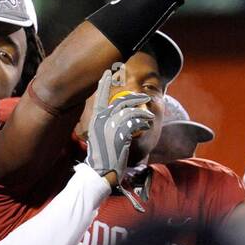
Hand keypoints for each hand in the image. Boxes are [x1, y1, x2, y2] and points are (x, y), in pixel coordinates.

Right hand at [85, 67, 153, 185]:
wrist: (101, 171)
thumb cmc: (102, 155)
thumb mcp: (99, 136)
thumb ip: (105, 123)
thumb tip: (117, 113)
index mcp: (95, 120)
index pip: (99, 97)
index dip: (104, 84)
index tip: (107, 73)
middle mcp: (101, 120)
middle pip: (121, 101)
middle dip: (136, 98)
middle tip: (145, 97)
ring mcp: (110, 126)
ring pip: (131, 111)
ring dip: (143, 113)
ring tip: (149, 118)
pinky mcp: (120, 134)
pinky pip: (135, 122)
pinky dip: (143, 123)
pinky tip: (146, 127)